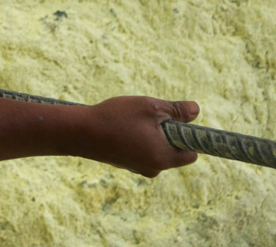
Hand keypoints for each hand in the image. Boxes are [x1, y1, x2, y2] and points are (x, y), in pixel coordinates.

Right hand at [82, 96, 200, 176]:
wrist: (78, 132)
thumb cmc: (116, 117)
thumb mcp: (149, 107)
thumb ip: (176, 110)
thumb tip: (196, 111)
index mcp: (164, 157)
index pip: (191, 153)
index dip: (187, 136)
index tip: (174, 121)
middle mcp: (154, 168)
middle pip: (173, 152)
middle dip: (166, 134)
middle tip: (148, 116)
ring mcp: (138, 168)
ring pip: (156, 150)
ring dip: (151, 136)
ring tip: (131, 120)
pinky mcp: (126, 164)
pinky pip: (141, 152)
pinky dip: (137, 140)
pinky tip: (121, 127)